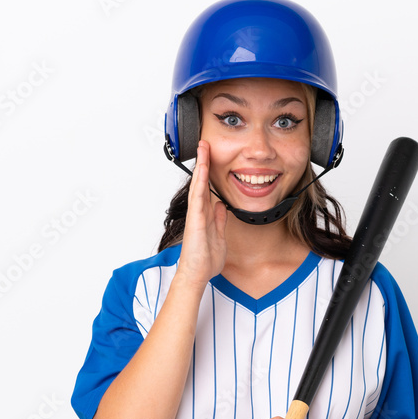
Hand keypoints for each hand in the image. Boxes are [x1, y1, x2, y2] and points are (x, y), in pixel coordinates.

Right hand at [175, 140, 227, 288]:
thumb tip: (222, 206)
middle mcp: (199, 212)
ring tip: (203, 149)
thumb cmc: (205, 259)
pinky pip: (198, 198)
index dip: (209, 172)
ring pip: (198, 185)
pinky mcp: (196, 221)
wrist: (197, 274)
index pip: (208, 188)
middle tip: (205, 144)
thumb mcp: (220, 236)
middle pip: (201, 182)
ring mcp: (196, 215)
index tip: (211, 157)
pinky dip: (200, 184)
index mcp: (206, 215)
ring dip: (201, 167)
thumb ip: (220, 220)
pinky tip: (202, 171)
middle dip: (204, 163)